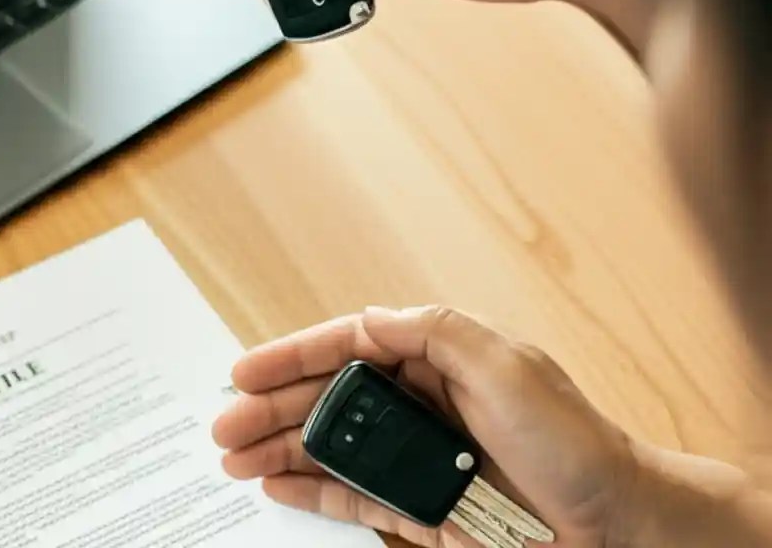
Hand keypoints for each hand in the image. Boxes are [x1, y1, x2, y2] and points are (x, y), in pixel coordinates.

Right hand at [211, 306, 641, 546]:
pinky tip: (275, 485)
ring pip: (330, 447)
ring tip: (233, 458)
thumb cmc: (578, 445)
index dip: (293, 355)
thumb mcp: (511, 368)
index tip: (247, 369)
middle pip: (327, 400)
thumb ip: (438, 334)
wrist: (618, 526)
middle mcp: (421, 404)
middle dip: (271, 409)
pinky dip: (310, 490)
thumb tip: (371, 318)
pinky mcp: (418, 507)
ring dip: (278, 450)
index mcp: (439, 360)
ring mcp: (415, 457)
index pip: (349, 348)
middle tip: (225, 424)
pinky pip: (351, 494)